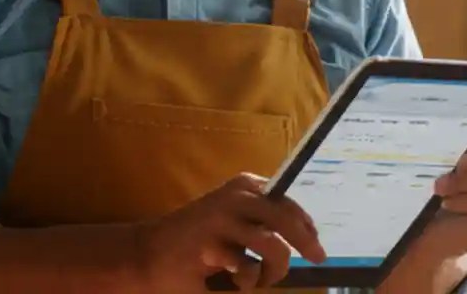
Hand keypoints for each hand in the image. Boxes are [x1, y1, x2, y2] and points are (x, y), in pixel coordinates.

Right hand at [134, 173, 326, 291]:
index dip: (305, 225)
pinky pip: (248, 269)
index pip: (287, 202)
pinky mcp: (213, 243)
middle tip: (317, 258)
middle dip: (305, 242)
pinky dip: (247, 281)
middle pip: (286, 218)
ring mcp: (224, 217)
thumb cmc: (197, 241)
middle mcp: (237, 195)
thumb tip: (307, 239)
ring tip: (257, 280)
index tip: (315, 243)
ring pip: (272, 246)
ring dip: (272, 270)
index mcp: (245, 186)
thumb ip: (263, 222)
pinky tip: (231, 280)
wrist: (149, 253)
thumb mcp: (234, 222)